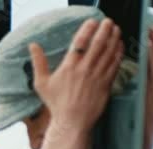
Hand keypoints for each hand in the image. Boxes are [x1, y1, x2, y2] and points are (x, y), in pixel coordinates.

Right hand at [28, 18, 123, 133]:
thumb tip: (33, 45)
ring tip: (116, 30)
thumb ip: (38, 62)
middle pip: (98, 44)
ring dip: (114, 39)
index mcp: (69, 67)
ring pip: (108, 53)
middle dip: (105, 30)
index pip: (80, 42)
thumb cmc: (56, 105)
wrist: (72, 123)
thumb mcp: (41, 83)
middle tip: (108, 22)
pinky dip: (118, 54)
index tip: (92, 22)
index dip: (87, 29)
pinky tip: (120, 47)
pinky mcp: (106, 85)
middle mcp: (84, 70)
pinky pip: (114, 66)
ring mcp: (97, 78)